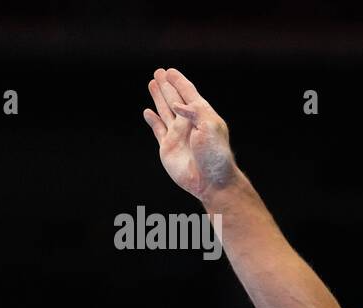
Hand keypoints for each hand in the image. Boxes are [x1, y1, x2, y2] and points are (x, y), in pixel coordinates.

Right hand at [143, 68, 237, 199]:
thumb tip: (177, 104)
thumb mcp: (210, 127)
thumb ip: (195, 111)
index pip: (189, 94)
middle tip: (159, 72)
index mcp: (202, 116)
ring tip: (152, 83)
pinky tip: (148, 112)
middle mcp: (189, 123)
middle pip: (175, 98)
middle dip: (167, 85)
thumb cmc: (215, 155)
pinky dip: (152, 120)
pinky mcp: (167, 147)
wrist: (211, 181)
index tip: (170, 71)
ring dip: (158, 97)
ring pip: (165, 110)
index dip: (179, 82)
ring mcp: (177, 135)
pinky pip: (158, 129)